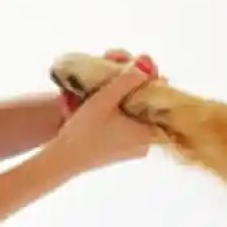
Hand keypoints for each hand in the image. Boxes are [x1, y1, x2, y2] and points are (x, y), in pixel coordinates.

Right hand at [45, 61, 158, 175]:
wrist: (63, 158)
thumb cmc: (83, 131)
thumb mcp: (104, 99)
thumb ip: (126, 81)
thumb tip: (145, 68)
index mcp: (148, 135)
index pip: (164, 104)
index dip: (155, 84)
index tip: (142, 70)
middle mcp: (147, 145)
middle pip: (151, 107)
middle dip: (140, 87)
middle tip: (127, 70)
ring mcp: (136, 149)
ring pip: (140, 115)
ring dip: (130, 98)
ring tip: (116, 81)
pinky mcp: (124, 150)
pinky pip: (131, 124)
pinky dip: (124, 110)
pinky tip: (111, 99)